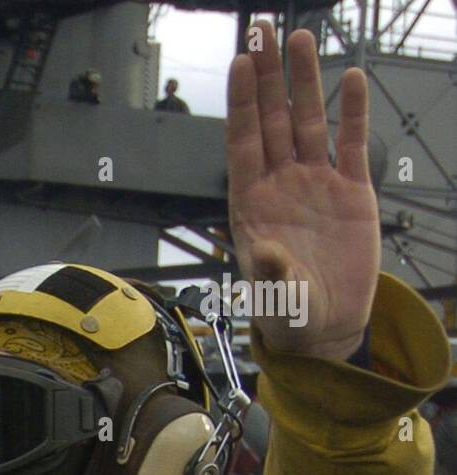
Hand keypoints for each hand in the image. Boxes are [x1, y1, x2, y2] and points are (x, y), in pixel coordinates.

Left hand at [227, 23, 378, 359]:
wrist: (326, 324)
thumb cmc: (289, 310)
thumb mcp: (278, 296)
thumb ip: (272, 272)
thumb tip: (268, 251)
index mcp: (251, 203)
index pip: (243, 142)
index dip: (243, 103)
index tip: (240, 64)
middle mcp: (280, 184)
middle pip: (272, 120)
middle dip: (268, 77)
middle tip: (264, 32)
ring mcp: (315, 183)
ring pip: (308, 121)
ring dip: (304, 82)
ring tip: (299, 40)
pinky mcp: (351, 190)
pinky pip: (350, 143)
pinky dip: (352, 112)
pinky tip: (351, 78)